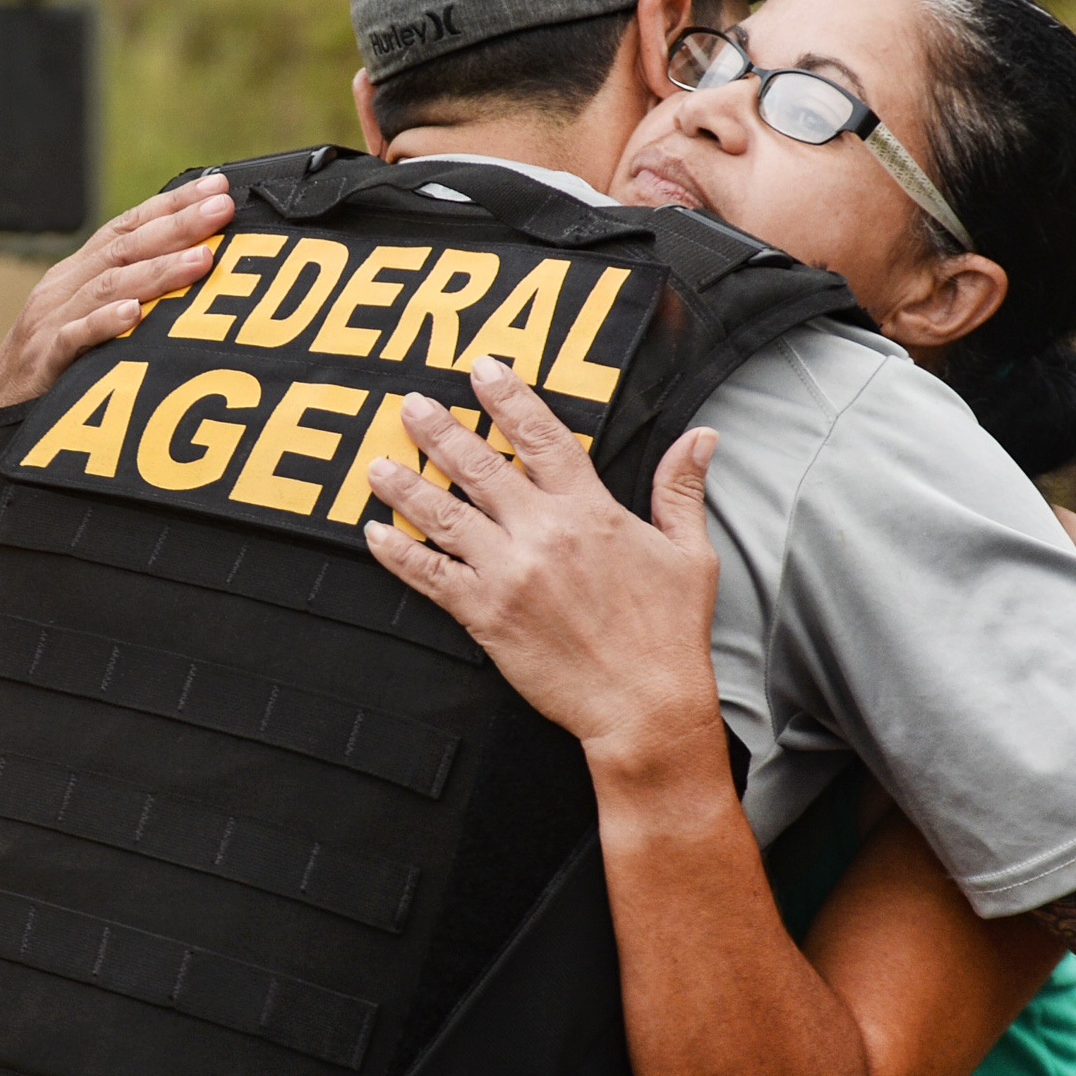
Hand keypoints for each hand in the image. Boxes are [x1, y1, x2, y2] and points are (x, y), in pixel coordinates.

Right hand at [0, 174, 235, 418]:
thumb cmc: (50, 372)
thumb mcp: (85, 322)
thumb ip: (124, 295)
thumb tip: (193, 274)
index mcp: (76, 274)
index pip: (128, 226)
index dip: (172, 204)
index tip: (218, 185)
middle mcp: (63, 288)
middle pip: (125, 246)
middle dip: (177, 225)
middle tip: (222, 207)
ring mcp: (50, 322)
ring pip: (107, 287)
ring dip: (158, 271)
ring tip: (203, 259)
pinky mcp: (43, 362)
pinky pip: (74, 338)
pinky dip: (104, 323)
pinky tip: (134, 315)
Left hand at [362, 356, 727, 768]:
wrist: (645, 705)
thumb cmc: (671, 634)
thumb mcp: (691, 554)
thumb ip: (682, 489)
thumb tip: (702, 436)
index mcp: (590, 511)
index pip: (541, 437)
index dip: (508, 398)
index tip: (482, 369)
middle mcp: (543, 533)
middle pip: (479, 466)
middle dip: (440, 431)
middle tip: (410, 405)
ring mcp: (509, 574)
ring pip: (444, 515)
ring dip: (405, 485)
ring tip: (377, 462)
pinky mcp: (486, 616)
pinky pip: (430, 576)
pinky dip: (398, 554)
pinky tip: (373, 535)